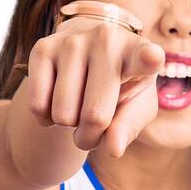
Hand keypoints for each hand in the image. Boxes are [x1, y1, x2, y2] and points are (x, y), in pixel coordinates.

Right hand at [25, 5, 164, 157]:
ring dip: (68, 125)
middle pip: (94, 116)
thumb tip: (113, 149)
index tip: (152, 56)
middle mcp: (106, 40)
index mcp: (139, 53)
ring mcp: (72, 41)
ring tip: (78, 106)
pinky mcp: (42, 48)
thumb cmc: (121, 85)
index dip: (149, 58)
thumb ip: (128, 127)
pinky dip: (46, 116)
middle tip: (95, 124)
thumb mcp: (136, 107)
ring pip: (62, 114)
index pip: (145, 57)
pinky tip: (57, 100)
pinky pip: (38, 105)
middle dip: (91, 136)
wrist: (87, 52)